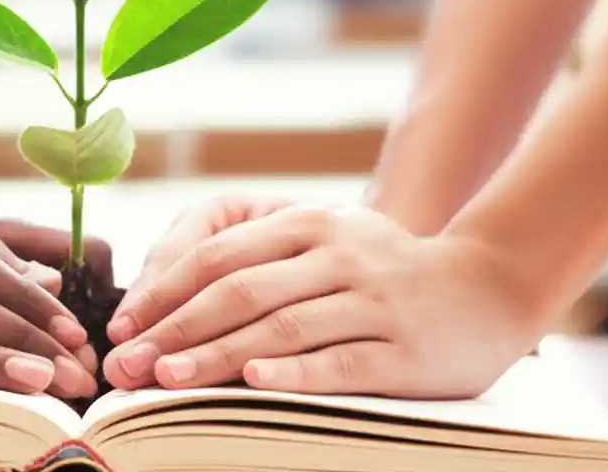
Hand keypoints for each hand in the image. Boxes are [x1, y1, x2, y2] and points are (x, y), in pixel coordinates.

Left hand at [103, 202, 545, 397]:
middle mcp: (338, 253)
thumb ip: (261, 258)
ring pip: (280, 328)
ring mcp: (372, 300)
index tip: (120, 326)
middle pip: (239, 290)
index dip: (163, 291)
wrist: (487, 287)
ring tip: (167, 377)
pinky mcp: (402, 349)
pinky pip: (338, 362)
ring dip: (216, 354)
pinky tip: (252, 384)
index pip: (218, 255)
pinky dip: (293, 373)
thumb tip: (170, 294)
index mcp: (309, 223)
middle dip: (173, 328)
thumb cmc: (384, 269)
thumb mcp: (326, 240)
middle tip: (125, 365)